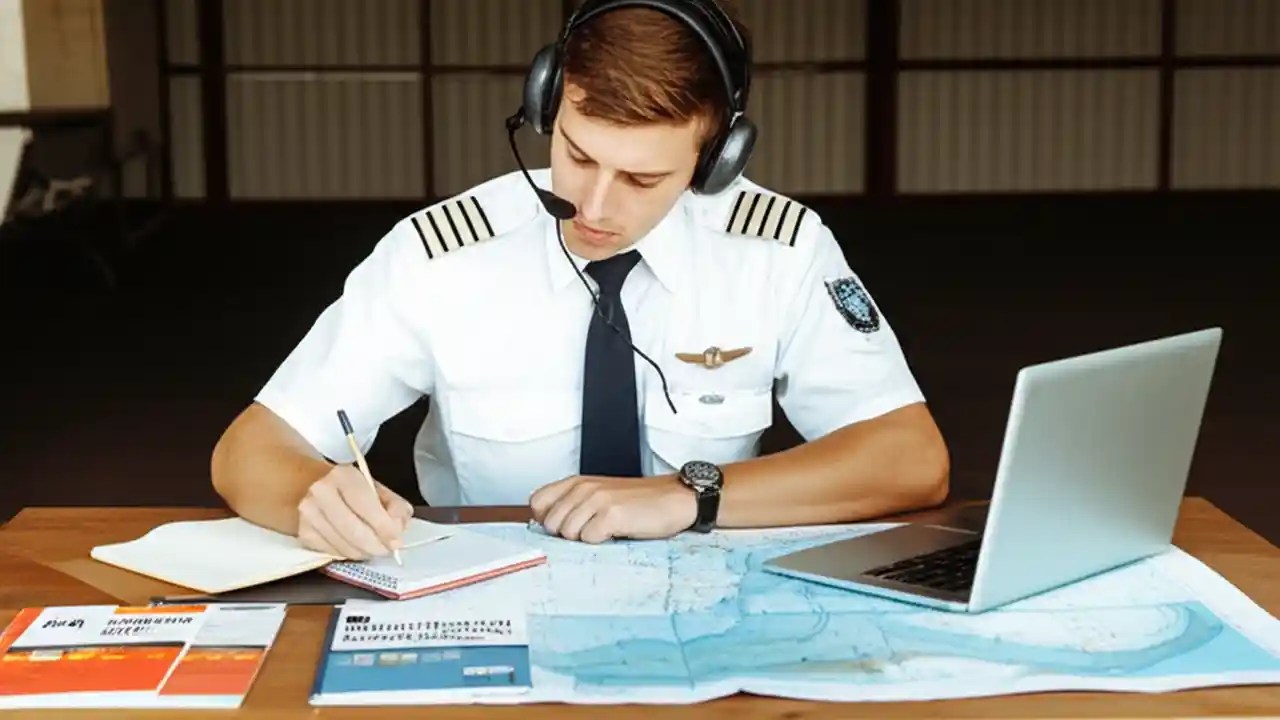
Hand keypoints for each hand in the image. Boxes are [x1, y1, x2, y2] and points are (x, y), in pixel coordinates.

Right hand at [296, 465, 413, 558]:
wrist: (309, 486)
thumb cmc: (350, 489)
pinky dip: (348, 554)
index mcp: (343, 476)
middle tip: (387, 550)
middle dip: (376, 546)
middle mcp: (321, 493)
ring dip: (364, 553)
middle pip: (354, 531)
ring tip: (372, 547)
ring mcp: (308, 514)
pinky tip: (354, 546)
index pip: (366, 506)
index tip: (396, 542)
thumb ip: (395, 506)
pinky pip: (333, 553)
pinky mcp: (303, 533)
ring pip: (344, 547)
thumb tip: (397, 530)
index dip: (384, 528)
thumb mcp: (377, 488)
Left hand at [529, 474, 696, 543]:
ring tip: (606, 532)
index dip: (546, 519)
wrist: (675, 499)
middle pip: (550, 524)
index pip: (537, 502)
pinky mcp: (611, 514)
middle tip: (591, 531)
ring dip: (584, 540)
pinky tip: (616, 533)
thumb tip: (547, 529)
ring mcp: (596, 500)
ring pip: (567, 533)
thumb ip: (574, 506)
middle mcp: (583, 488)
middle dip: (566, 535)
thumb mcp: (600, 496)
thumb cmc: (640, 502)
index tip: (563, 527)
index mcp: (577, 482)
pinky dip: (601, 543)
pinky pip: (588, 540)